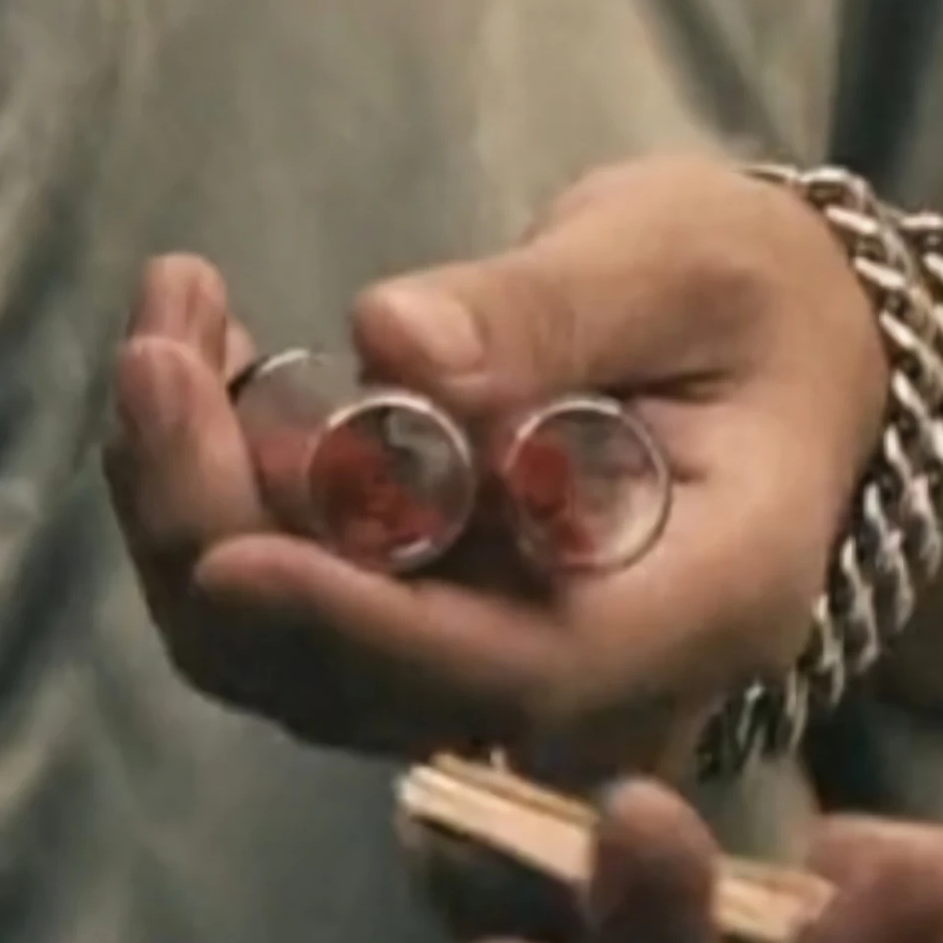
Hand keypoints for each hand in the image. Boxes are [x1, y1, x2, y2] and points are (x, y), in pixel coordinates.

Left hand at [102, 156, 886, 777]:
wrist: (782, 356)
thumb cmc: (755, 297)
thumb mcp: (678, 259)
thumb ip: (549, 309)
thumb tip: (389, 345)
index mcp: (705, 600)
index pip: (518, 668)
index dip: (359, 627)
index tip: (223, 550)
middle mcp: (604, 682)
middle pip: (365, 684)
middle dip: (219, 530)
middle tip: (161, 342)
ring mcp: (509, 673)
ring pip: (294, 661)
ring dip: (192, 506)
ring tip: (175, 322)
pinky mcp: (437, 642)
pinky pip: (292, 615)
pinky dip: (218, 504)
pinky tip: (208, 366)